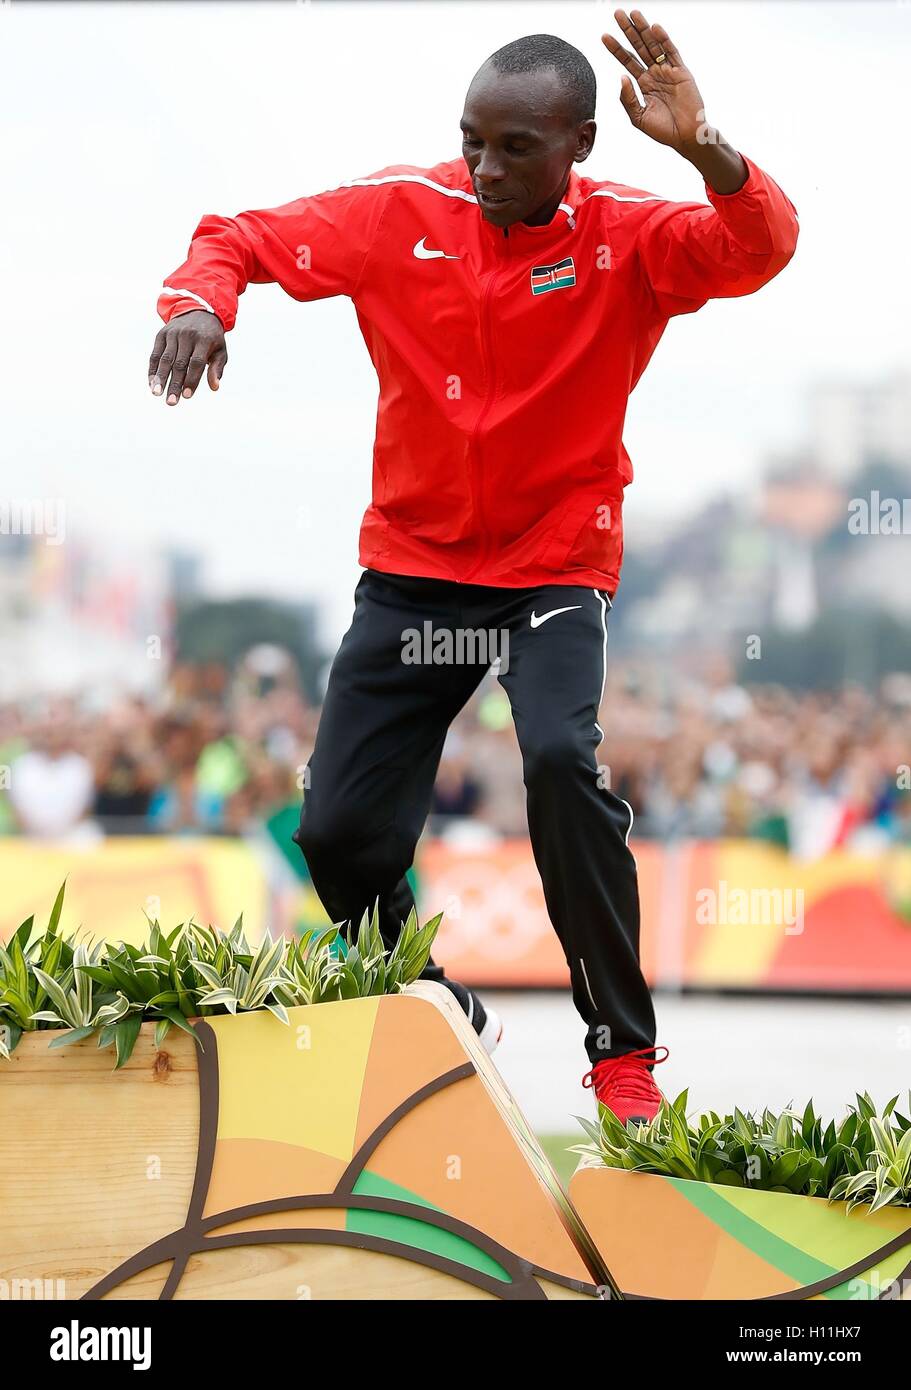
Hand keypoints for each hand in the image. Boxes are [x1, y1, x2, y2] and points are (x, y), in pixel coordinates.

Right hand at [148, 310, 226, 405]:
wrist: (198, 311)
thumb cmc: (212, 338)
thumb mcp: (220, 351)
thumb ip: (217, 368)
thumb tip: (215, 387)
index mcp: (203, 339)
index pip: (196, 362)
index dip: (191, 380)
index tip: (187, 396)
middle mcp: (187, 335)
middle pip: (179, 363)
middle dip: (174, 384)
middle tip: (171, 402)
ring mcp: (172, 334)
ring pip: (165, 359)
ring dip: (160, 378)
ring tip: (156, 394)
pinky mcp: (162, 334)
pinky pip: (155, 354)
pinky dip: (152, 369)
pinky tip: (152, 384)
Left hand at [601, 9, 707, 154]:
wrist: (685, 137)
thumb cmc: (663, 130)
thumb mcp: (638, 117)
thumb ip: (628, 98)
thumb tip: (621, 76)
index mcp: (644, 84)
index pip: (627, 61)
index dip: (616, 49)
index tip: (604, 36)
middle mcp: (655, 74)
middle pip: (639, 47)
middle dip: (628, 31)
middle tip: (617, 13)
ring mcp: (668, 71)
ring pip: (653, 45)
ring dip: (643, 29)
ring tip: (633, 13)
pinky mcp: (681, 72)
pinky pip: (671, 52)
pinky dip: (663, 39)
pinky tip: (654, 28)